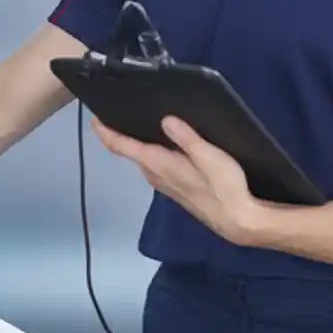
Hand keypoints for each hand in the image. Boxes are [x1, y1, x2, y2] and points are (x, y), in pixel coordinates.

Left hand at [93, 115, 263, 246]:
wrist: (238, 221)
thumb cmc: (224, 188)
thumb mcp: (208, 156)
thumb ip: (186, 137)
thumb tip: (165, 119)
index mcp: (158, 164)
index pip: (122, 147)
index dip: (105, 131)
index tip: (94, 118)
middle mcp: (155, 175)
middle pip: (131, 152)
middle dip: (122, 132)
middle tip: (121, 111)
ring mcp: (164, 184)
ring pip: (144, 159)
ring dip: (138, 143)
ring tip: (143, 122)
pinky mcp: (176, 189)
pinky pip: (156, 166)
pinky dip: (153, 152)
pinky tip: (165, 144)